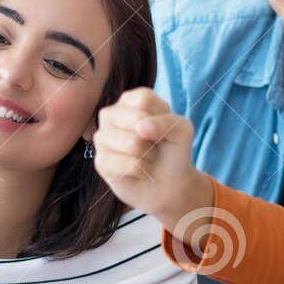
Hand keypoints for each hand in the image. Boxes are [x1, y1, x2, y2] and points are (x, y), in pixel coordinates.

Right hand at [92, 88, 208, 226]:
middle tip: (153, 146)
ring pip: (133, 144)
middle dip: (154, 139)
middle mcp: (110, 114)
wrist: (168, 183)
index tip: (163, 129)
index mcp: (129, 100)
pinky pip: (129, 165)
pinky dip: (142, 171)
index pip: (144, 100)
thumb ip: (168, 121)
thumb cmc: (173, 151)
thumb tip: (140, 128)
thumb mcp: (182, 129)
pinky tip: (139, 171)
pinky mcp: (101, 162)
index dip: (161, 118)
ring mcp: (102, 138)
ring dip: (149, 156)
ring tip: (147, 158)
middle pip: (136, 121)